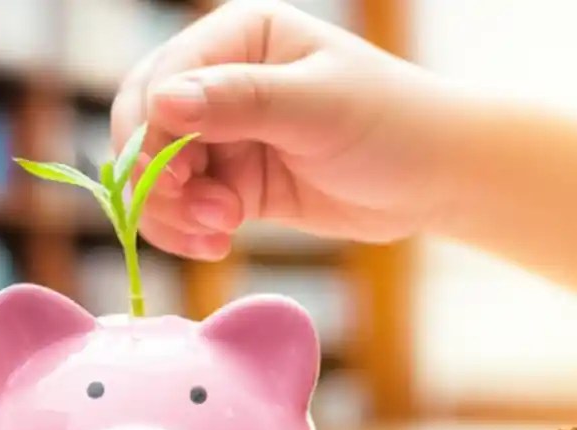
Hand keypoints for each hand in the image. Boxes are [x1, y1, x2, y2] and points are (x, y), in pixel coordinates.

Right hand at [111, 0, 460, 257]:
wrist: (434, 180)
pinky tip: (216, 244)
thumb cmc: (390, 123)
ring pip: (156, 176)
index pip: (159, 81)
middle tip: (197, 210)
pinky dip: (186, 230)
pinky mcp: (228, 182)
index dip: (151, 134)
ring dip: (173, 212)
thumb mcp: (316, 106)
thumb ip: (238, 101)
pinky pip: (181, 209)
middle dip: (158, 178)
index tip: (174, 180)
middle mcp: (219, 80)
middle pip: (142, 128)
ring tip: (220, 232)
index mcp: (238, 38)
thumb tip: (161, 102)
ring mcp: (220, 134)